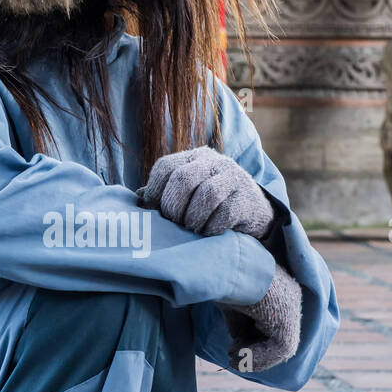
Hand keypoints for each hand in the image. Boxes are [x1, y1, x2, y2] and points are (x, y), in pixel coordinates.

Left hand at [141, 146, 273, 237]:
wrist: (254, 212)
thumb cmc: (210, 205)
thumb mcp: (188, 194)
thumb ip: (164, 194)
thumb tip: (137, 199)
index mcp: (193, 158)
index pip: (165, 166)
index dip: (154, 190)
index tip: (152, 211)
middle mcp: (213, 162)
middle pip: (183, 178)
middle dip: (173, 207)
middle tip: (174, 223)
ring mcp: (233, 177)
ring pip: (206, 194)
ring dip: (193, 218)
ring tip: (191, 229)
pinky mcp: (246, 197)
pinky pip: (225, 212)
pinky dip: (211, 227)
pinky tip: (208, 233)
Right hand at [224, 263, 302, 371]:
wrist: (226, 264)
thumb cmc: (225, 277)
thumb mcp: (232, 302)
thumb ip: (240, 323)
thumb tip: (239, 344)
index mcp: (279, 287)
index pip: (272, 319)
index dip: (252, 338)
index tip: (233, 349)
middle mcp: (290, 296)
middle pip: (277, 333)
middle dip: (254, 349)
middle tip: (233, 358)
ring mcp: (292, 308)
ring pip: (281, 344)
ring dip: (257, 358)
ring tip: (235, 362)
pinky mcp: (288, 320)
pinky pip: (280, 349)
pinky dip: (260, 359)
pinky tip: (239, 360)